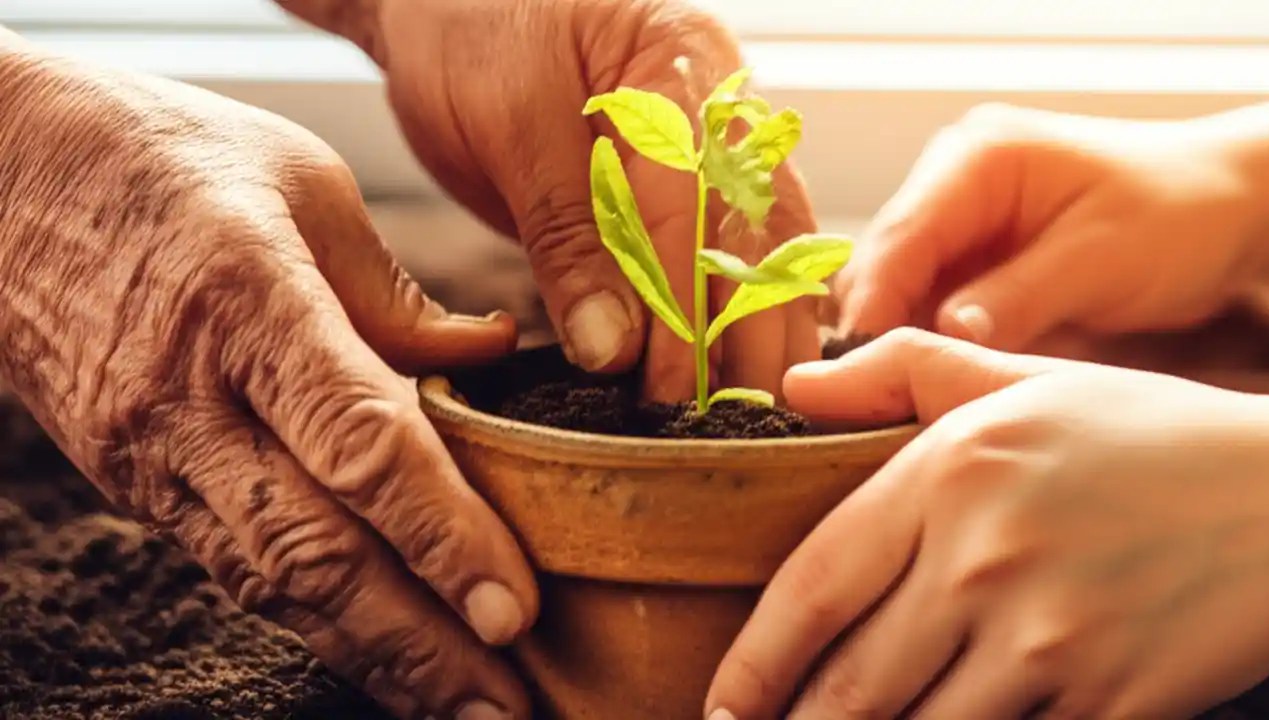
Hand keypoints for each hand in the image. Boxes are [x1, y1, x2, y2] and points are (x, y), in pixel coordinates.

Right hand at [0, 39, 535, 718]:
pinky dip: (310, 619)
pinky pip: (232, 563)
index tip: (516, 608)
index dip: (442, 534)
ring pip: (270, 581)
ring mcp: (151, 450)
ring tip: (460, 703)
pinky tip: (377, 651)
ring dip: (373, 654)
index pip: (359, 442)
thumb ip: (396, 292)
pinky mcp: (132, 479)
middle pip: (316, 548)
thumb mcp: (301, 184)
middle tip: (510, 706)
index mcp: (249, 299)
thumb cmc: (165, 158)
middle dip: (421, 641)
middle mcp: (191, 395)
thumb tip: (490, 354)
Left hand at [280, 0, 821, 400]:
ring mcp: (714, 141)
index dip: (689, 312)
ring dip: (760, 334)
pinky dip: (741, 308)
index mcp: (684, 68)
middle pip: (759, 236)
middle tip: (733, 429)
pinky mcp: (685, 180)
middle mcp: (720, 106)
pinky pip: (733, 248)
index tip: (675, 394)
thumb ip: (568, 235)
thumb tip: (614, 348)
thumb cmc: (472, 29)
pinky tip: (748, 365)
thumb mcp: (512, 128)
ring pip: (764, 249)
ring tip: (757, 418)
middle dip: (749, 337)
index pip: (701, 212)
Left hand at [707, 328, 1268, 719]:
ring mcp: (1049, 645)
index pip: (814, 589)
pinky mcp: (1107, 705)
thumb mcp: (1019, 380)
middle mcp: (985, 564)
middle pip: (850, 684)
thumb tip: (797, 385)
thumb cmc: (1143, 433)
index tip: (720, 705)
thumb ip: (899, 371)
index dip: (753, 663)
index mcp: (948, 477)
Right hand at [835, 102, 1268, 352]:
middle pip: (883, 263)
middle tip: (887, 392)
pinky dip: (929, 342)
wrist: (1222, 210)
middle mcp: (950, 182)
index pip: (901, 232)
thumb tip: (946, 333)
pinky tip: (941, 376)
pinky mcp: (967, 259)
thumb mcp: (1101, 259)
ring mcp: (955, 222)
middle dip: (878, 325)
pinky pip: (926, 306)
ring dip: (901, 338)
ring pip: (895, 291)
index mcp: (977, 158)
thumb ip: (1018, 296)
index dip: (874, 298)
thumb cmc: (1178, 215)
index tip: (863, 360)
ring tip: (914, 393)